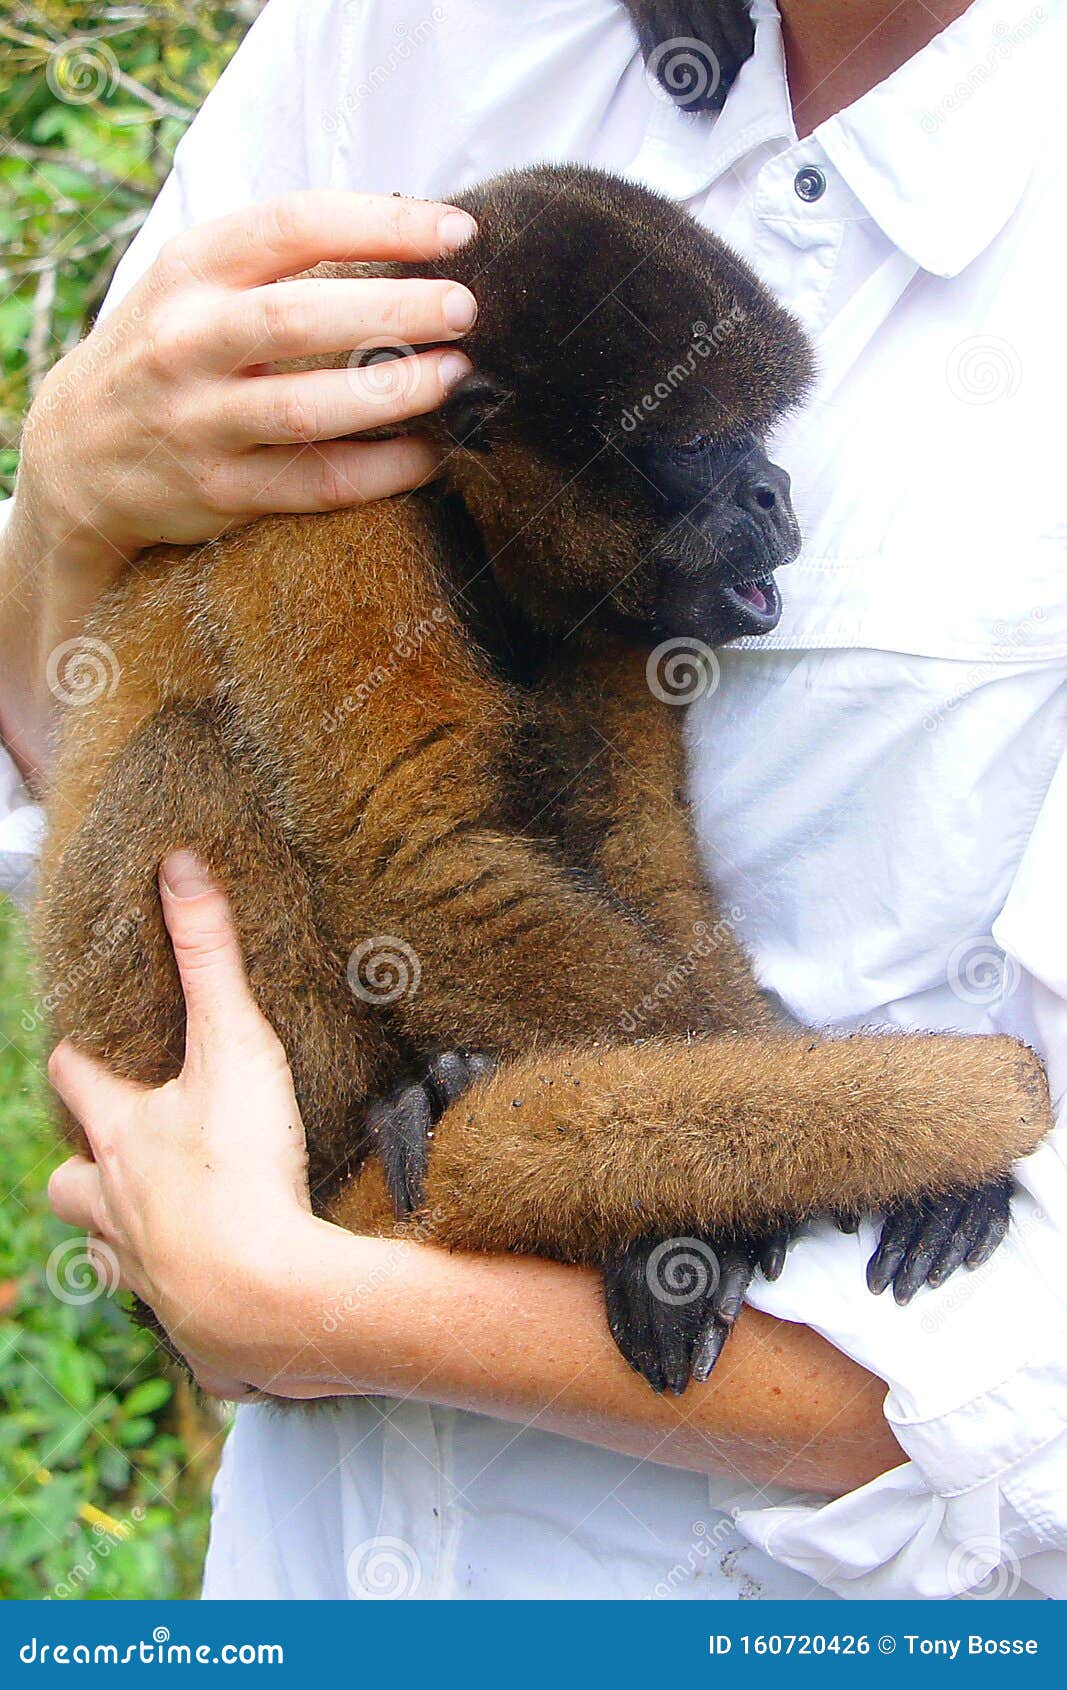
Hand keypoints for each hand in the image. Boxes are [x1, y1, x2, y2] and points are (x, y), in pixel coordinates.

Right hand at [1, 191, 477, 776]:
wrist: (79, 452)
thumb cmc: (170, 349)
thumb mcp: (197, 283)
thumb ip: (283, 262)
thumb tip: (415, 241)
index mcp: (191, 270)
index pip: (294, 225)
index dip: (383, 224)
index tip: (457, 231)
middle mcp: (187, 342)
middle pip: (302, 318)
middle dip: (397, 310)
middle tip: (465, 309)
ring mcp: (199, 422)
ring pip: (309, 408)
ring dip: (394, 392)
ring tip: (455, 375)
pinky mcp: (219, 493)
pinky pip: (316, 485)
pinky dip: (381, 472)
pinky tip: (427, 455)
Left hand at [47, 850, 321, 1397]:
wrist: (268, 1295)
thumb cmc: (243, 1165)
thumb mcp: (234, 1045)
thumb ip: (209, 956)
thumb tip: (178, 864)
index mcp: (122, 1140)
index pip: (77, 1084)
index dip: (76, 1062)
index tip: (80, 1051)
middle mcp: (117, 1209)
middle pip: (66, 1187)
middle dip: (79, 1170)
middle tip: (113, 1154)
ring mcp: (146, 1275)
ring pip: (105, 1255)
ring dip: (121, 1236)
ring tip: (157, 1226)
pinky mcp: (189, 1333)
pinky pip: (175, 1322)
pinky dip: (187, 1307)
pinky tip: (214, 1303)